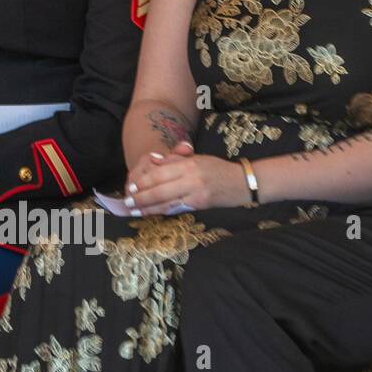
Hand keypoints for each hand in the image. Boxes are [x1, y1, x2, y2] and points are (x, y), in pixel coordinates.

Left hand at [125, 143, 250, 214]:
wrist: (244, 182)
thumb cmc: (218, 168)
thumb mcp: (196, 158)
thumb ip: (174, 161)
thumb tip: (152, 161)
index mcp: (188, 164)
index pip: (159, 174)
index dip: (143, 182)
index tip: (131, 187)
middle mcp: (191, 178)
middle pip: (159, 190)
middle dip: (141, 198)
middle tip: (127, 202)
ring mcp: (196, 193)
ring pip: (166, 202)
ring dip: (148, 208)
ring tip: (134, 210)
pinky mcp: (201, 204)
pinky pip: (177, 208)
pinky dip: (162, 211)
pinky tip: (152, 213)